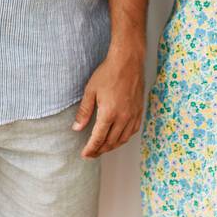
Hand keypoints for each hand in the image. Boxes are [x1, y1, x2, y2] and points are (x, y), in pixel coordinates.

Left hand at [73, 44, 144, 158]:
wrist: (128, 61)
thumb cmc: (108, 73)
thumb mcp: (90, 91)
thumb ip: (84, 112)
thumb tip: (77, 128)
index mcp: (109, 113)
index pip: (98, 138)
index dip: (91, 149)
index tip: (85, 155)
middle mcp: (123, 117)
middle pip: (111, 142)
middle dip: (100, 150)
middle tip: (91, 153)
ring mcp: (133, 115)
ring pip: (123, 139)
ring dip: (112, 146)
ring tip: (103, 148)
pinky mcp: (139, 111)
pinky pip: (133, 131)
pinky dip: (124, 138)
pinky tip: (119, 137)